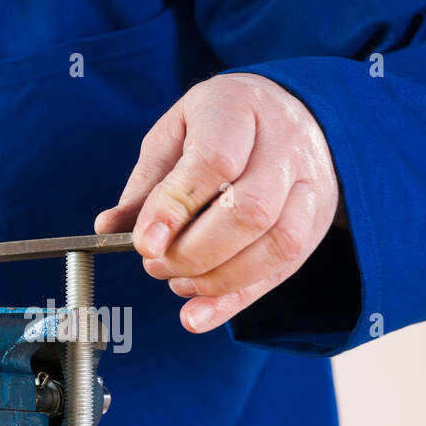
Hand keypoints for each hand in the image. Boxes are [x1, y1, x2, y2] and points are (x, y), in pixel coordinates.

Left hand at [95, 73, 339, 333]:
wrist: (294, 113)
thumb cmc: (221, 126)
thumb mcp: (174, 136)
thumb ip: (146, 184)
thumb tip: (109, 228)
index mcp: (240, 110)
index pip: (215, 162)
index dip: (176, 208)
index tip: (144, 244)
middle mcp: (285, 146)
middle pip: (250, 211)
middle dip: (194, 253)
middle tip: (154, 265)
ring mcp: (310, 187)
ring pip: (277, 245)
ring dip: (217, 280)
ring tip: (177, 282)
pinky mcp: (316, 223)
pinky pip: (283, 271)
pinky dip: (236, 300)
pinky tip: (198, 315)